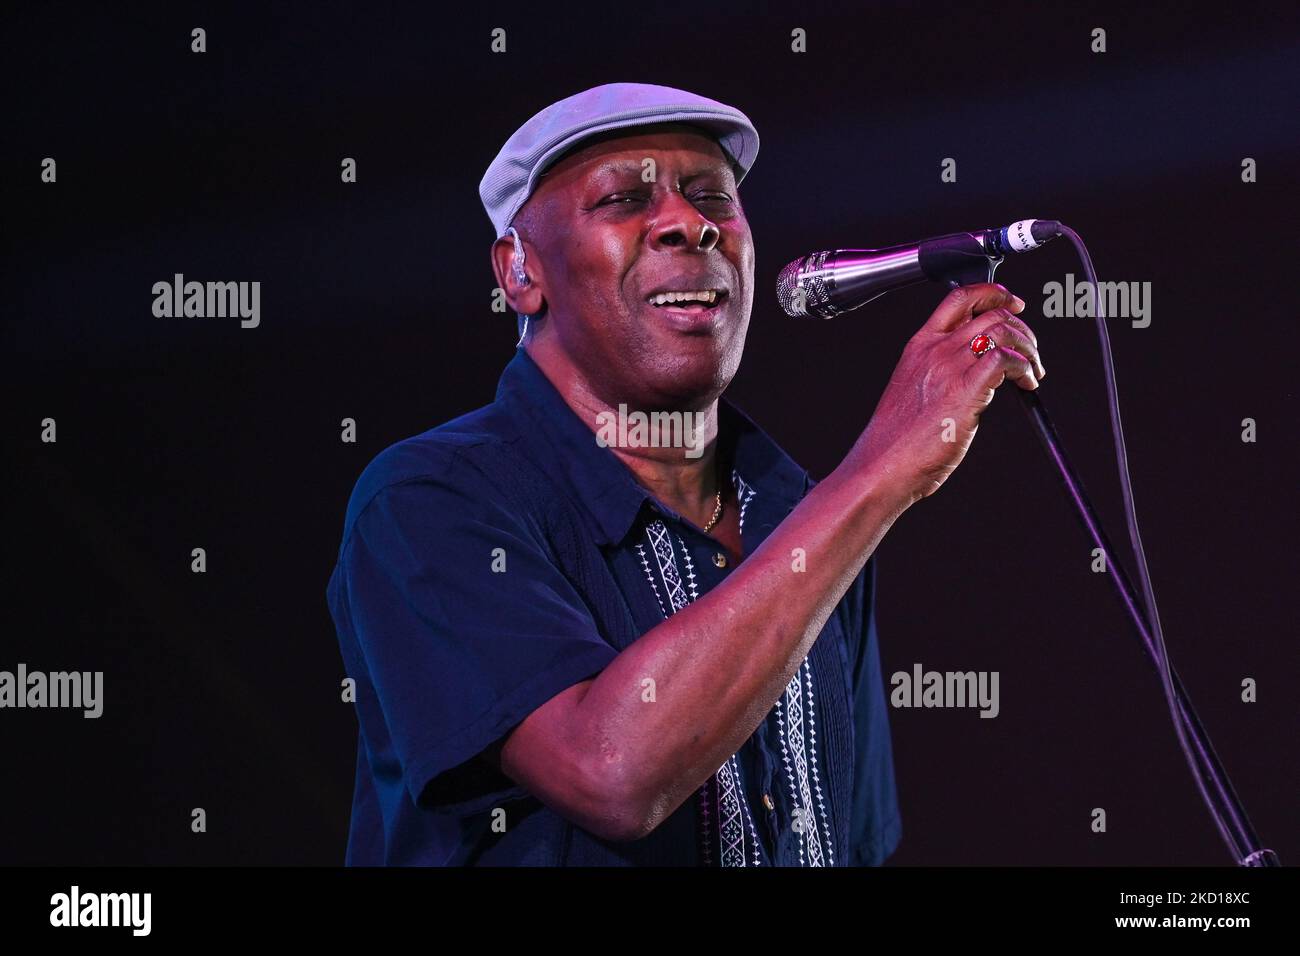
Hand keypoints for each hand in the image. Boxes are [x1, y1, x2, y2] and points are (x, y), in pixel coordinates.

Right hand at [849, 283, 1045, 504]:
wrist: (882, 464)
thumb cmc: (896, 439)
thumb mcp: (915, 390)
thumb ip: (942, 373)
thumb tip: (977, 373)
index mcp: (919, 346)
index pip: (959, 299)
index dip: (992, 294)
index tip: (1011, 303)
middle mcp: (935, 350)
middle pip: (990, 313)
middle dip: (1021, 327)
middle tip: (1030, 350)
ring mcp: (948, 368)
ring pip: (1002, 332)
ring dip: (1028, 348)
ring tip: (1032, 370)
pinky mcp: (964, 391)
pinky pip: (1005, 360)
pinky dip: (1024, 368)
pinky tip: (1026, 385)